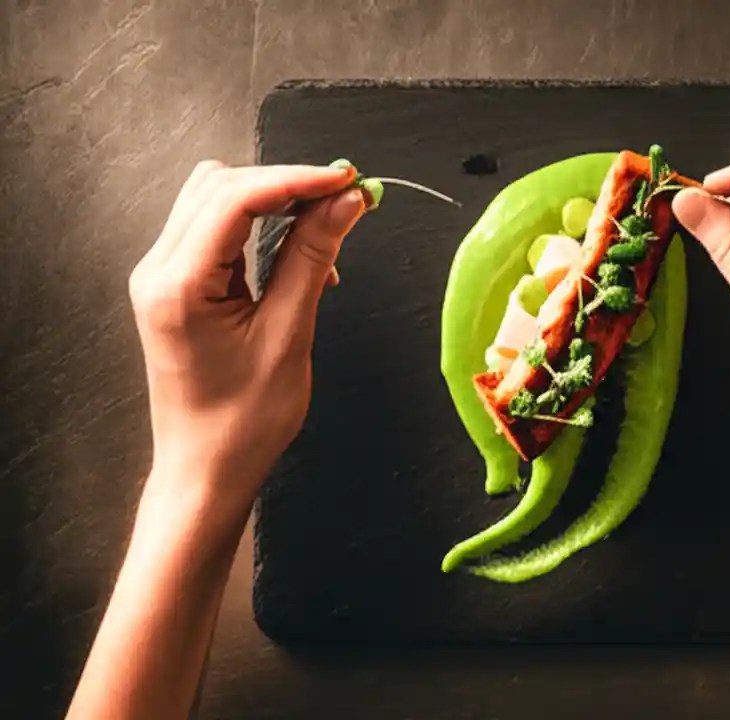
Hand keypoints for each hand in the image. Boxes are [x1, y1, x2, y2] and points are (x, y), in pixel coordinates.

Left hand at [128, 162, 364, 511]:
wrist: (207, 470)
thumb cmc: (242, 423)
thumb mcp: (288, 336)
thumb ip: (312, 259)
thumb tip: (345, 203)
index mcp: (177, 284)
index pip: (235, 198)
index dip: (296, 179)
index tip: (348, 180)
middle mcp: (159, 270)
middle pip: (221, 186)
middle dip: (287, 183)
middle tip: (347, 197)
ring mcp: (164, 275)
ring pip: (217, 199)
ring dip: (275, 201)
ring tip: (328, 223)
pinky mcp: (179, 284)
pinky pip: (219, 230)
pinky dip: (262, 225)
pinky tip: (301, 251)